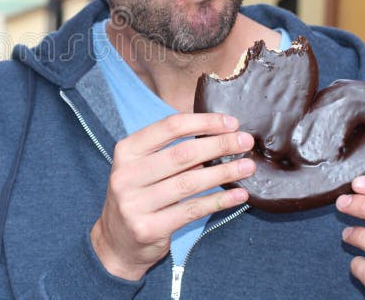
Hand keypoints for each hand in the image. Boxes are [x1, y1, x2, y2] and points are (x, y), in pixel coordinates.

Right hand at [90, 113, 255, 280]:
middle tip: (245, 142)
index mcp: (126, 151)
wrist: (116, 242)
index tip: (230, 123)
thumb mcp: (143, 167)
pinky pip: (192, 210)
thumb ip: (171, 152)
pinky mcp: (148, 228)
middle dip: (219, 145)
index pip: (169, 127)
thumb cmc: (138, 196)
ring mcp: (135, 203)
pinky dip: (219, 201)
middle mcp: (126, 175)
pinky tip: (239, 195)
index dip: (203, 122)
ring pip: (190, 182)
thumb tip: (218, 136)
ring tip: (248, 166)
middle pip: (182, 154)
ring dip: (224, 173)